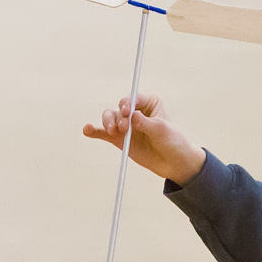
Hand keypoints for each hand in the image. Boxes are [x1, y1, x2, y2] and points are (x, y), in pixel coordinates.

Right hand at [82, 93, 206, 185]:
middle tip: (124, 128)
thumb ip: (146, 123)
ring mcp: (126, 125)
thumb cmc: (173, 141)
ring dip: (108, 123)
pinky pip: (104, 134)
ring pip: (110, 119)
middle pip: (119, 108)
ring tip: (113, 132)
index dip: (128, 103)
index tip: (127, 111)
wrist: (174, 163)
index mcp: (148, 102)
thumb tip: (132, 116)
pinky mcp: (119, 139)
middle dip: (118, 117)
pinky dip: (95, 132)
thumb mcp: (162, 130)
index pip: (134, 99)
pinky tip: (87, 130)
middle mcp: (134, 111)